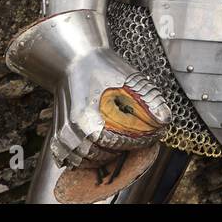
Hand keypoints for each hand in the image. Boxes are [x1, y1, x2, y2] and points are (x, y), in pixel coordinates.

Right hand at [52, 49, 170, 169]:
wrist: (74, 60)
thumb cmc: (100, 67)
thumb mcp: (129, 78)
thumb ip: (148, 100)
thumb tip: (164, 119)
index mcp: (88, 118)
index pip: (119, 142)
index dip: (140, 140)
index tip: (153, 134)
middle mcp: (72, 131)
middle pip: (103, 155)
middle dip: (123, 148)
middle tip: (139, 138)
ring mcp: (63, 134)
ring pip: (85, 160)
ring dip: (104, 156)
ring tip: (119, 144)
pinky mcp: (57, 134)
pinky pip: (68, 158)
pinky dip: (83, 158)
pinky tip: (97, 148)